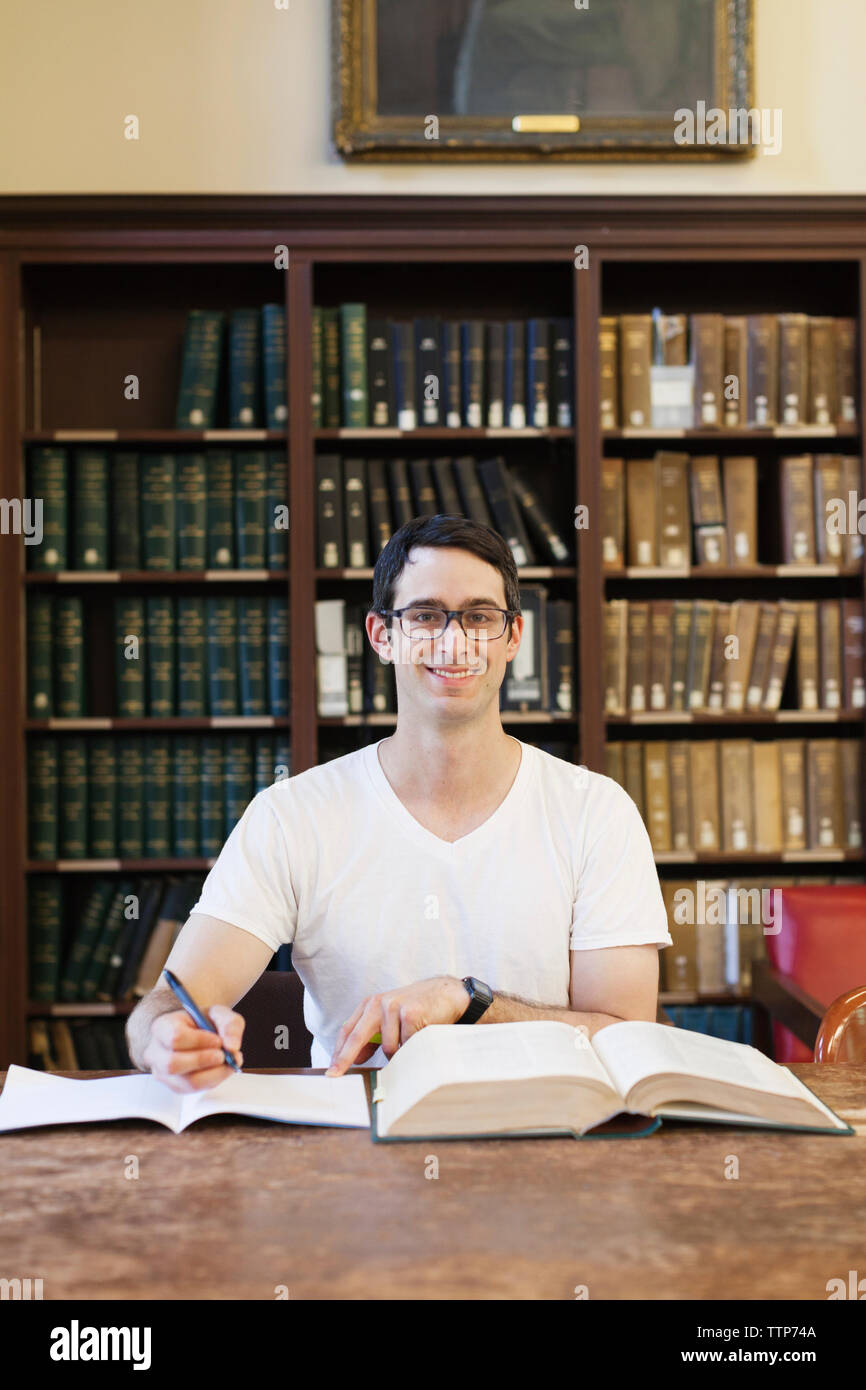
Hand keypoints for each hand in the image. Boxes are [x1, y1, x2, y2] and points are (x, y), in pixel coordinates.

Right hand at [143, 1005, 244, 1092]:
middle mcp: (156, 1052)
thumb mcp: (220, 1014)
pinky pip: (194, 1090)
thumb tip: (232, 1046)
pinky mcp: (175, 1086)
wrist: (199, 1032)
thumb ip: (229, 1024)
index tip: (218, 1040)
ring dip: (213, 1073)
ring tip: (226, 1061)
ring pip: (186, 1082)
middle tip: (223, 1055)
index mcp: (162, 1027)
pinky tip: (221, 1068)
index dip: (199, 1041)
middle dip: (203, 1060)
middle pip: (173, 1064)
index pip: (175, 1037)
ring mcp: (163, 1072)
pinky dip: (213, 1080)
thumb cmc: (205, 1022)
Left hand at [325, 976, 468, 1075]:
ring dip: (398, 1053)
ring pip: (387, 1048)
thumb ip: (372, 1036)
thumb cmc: (417, 1009)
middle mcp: (378, 1003)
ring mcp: (393, 1006)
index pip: (348, 1031)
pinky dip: (412, 1047)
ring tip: (410, 1039)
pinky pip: (405, 1045)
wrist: (446, 993)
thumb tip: (355, 1058)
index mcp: (369, 1005)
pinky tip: (420, 1033)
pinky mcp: (410, 1013)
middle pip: (356, 1037)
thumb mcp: (389, 1019)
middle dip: (345, 1059)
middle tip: (336, 1075)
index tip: (331, 1070)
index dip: (338, 1052)